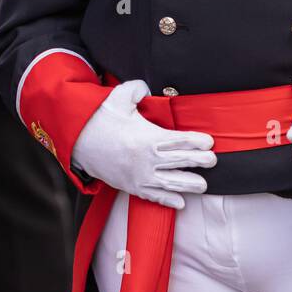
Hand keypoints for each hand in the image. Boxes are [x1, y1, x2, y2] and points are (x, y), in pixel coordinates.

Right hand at [70, 80, 215, 208]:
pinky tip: (181, 203)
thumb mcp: (118, 98)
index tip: (209, 142)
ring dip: (189, 184)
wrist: (78, 143)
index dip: (196, 141)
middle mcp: (146, 159)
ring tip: (203, 186)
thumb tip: (147, 89)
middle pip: (180, 161)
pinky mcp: (132, 186)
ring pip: (171, 183)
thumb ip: (136, 89)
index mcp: (147, 137)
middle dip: (199, 162)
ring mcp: (140, 176)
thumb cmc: (100, 120)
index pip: (179, 140)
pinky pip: (154, 196)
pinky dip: (168, 201)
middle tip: (213, 161)